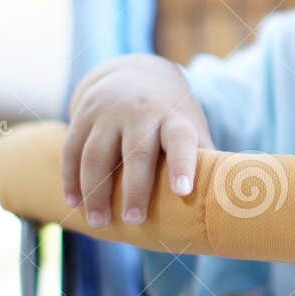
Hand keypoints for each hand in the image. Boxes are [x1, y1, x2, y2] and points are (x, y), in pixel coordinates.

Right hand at [61, 54, 213, 227]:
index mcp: (174, 118)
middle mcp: (141, 112)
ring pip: (97, 153)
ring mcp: (109, 111)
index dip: (183, 165)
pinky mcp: (84, 114)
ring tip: (100, 223)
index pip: (181, 140)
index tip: (184, 191)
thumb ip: (202, 161)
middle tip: (135, 221)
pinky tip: (75, 204)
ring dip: (96, 191)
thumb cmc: (172, 116)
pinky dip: (71, 178)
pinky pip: (72, 149)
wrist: (137, 72)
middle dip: (135, 189)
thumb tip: (224, 206)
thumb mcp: (191, 128)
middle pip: (137, 152)